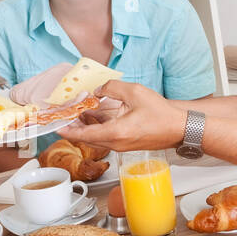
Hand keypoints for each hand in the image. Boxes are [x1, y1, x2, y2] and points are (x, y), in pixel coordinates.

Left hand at [58, 81, 187, 150]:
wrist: (179, 129)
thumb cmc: (162, 114)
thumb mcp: (135, 92)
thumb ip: (113, 88)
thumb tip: (98, 89)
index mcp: (117, 132)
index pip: (85, 135)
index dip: (69, 130)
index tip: (57, 126)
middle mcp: (116, 143)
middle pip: (87, 138)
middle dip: (74, 127)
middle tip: (64, 116)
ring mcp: (121, 146)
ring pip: (95, 139)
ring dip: (84, 128)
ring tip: (76, 114)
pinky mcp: (125, 145)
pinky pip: (105, 138)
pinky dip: (96, 129)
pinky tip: (94, 117)